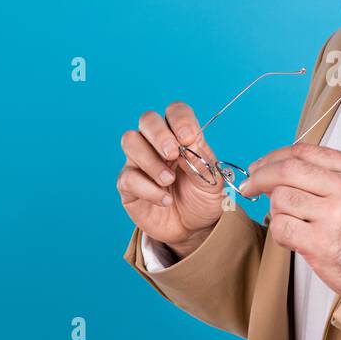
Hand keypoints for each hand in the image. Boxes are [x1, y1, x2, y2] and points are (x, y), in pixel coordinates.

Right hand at [117, 102, 227, 257]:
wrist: (194, 228)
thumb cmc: (202, 198)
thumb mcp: (212, 180)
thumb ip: (202, 160)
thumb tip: (188, 144)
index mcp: (180, 135)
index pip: (175, 112)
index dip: (180, 119)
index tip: (189, 138)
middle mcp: (156, 144)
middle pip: (148, 120)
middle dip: (160, 134)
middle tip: (174, 155)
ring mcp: (139, 162)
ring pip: (130, 141)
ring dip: (151, 161)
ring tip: (169, 180)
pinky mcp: (128, 185)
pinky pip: (128, 177)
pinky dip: (148, 189)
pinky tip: (165, 200)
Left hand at [238, 142, 340, 293]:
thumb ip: (325, 175)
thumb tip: (275, 169)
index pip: (304, 152)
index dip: (274, 157)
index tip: (260, 166)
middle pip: (287, 170)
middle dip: (260, 176)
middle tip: (250, 186)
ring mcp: (333, 216)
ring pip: (281, 198)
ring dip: (276, 209)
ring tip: (288, 219)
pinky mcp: (320, 243)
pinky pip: (280, 227)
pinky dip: (278, 231)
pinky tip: (291, 236)